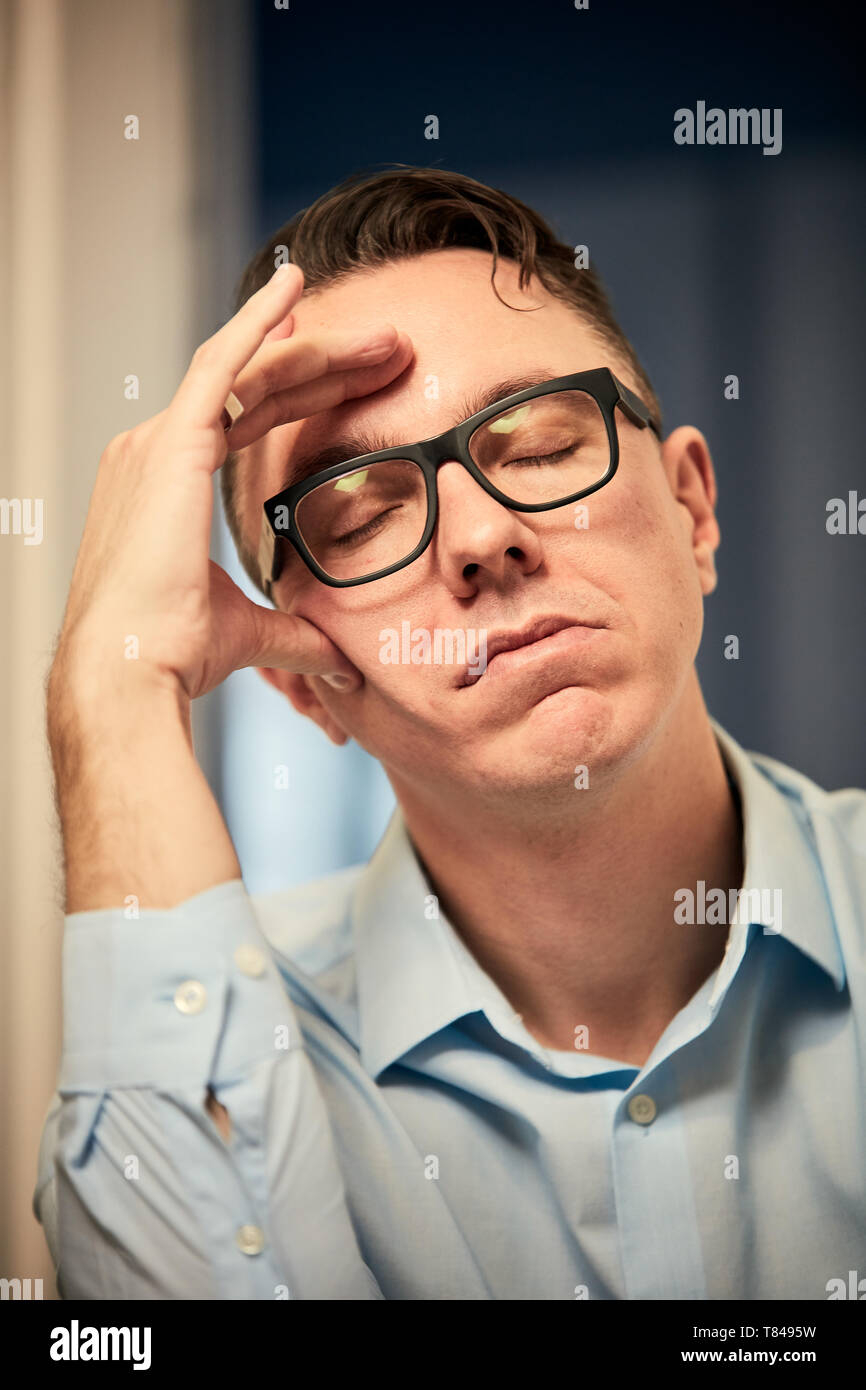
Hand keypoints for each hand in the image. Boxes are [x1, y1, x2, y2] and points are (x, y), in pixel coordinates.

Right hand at [52, 263, 412, 702]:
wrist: (128, 670)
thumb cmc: (170, 655)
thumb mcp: (247, 633)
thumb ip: (295, 636)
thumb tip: (338, 661)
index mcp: (167, 486)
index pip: (246, 421)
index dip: (302, 397)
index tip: (351, 378)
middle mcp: (155, 452)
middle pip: (256, 391)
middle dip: (327, 368)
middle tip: (388, 350)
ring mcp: (158, 442)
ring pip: (251, 374)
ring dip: (319, 351)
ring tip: (382, 337)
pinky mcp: (171, 442)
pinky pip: (220, 364)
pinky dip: (258, 322)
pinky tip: (293, 287)